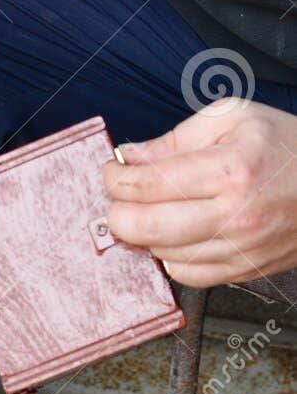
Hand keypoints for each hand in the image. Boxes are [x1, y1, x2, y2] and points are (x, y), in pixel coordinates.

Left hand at [103, 98, 296, 285]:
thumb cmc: (287, 145)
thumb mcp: (233, 117)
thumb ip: (176, 138)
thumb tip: (129, 157)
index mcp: (229, 170)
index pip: (147, 185)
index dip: (115, 179)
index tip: (112, 171)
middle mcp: (234, 216)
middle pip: (146, 228)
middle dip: (117, 212)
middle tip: (119, 196)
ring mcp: (241, 249)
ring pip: (163, 256)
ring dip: (143, 236)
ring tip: (148, 211)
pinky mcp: (247, 270)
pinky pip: (190, 276)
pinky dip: (171, 258)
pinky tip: (175, 234)